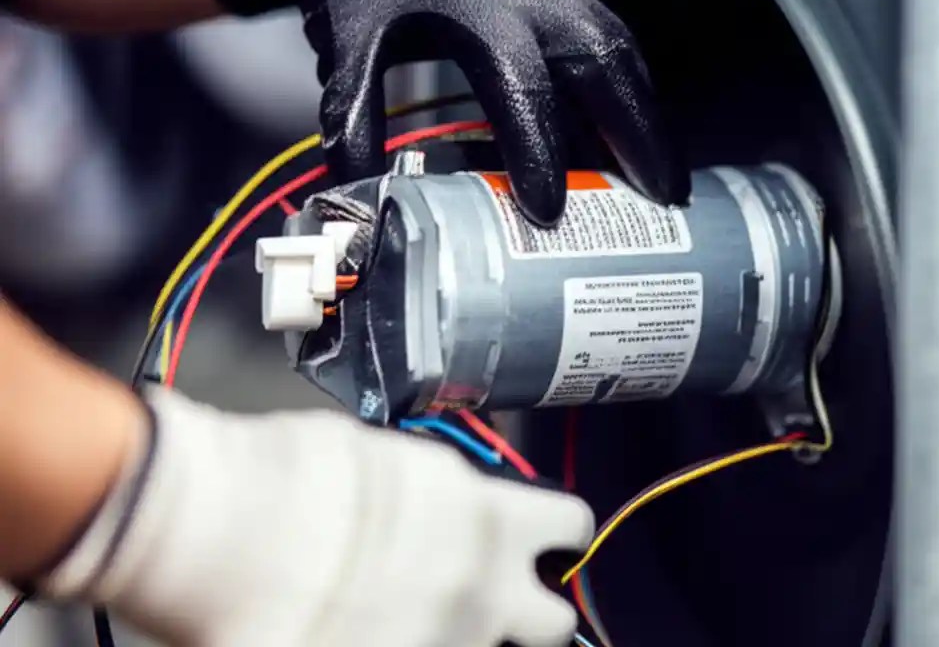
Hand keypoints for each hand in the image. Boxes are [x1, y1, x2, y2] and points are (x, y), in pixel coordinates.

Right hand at [39, 389, 592, 646]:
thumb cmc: (290, 476)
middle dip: (528, 610)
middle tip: (486, 596)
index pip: (570, 527)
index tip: (542, 541)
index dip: (558, 534)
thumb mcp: (381, 458)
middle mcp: (482, 587)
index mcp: (489, 516)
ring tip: (416, 615)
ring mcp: (447, 641)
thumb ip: (428, 491)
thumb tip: (424, 498)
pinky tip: (375, 628)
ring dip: (466, 635)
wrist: (221, 530)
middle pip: (552, 620)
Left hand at [211, 0, 688, 225]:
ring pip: (621, 53)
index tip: (549, 211)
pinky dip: (632, 96)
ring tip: (665, 182)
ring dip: (647, 117)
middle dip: (639, 135)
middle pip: (604, 65)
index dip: (540, 151)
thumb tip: (359, 187)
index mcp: (479, 7)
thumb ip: (354, 113)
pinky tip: (636, 142)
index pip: (524, 86)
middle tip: (664, 199)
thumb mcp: (348, 43)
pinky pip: (614, 45)